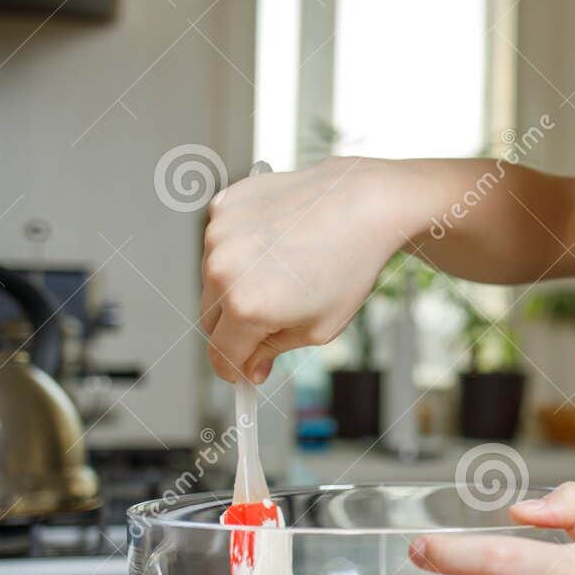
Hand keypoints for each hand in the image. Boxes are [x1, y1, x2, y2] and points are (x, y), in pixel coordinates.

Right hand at [200, 155, 409, 381]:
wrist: (364, 204)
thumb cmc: (349, 264)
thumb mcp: (318, 328)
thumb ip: (273, 350)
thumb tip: (250, 367)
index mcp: (245, 306)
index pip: (220, 355)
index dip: (234, 368)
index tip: (243, 370)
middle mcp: (222, 270)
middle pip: (211, 319)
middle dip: (234, 327)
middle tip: (269, 320)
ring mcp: (219, 234)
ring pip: (212, 278)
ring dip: (235, 284)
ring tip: (283, 270)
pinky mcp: (225, 205)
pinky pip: (221, 241)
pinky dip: (239, 247)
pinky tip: (276, 241)